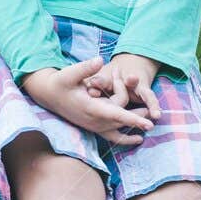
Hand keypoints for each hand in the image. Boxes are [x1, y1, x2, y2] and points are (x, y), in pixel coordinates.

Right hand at [21, 56, 152, 145]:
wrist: (49, 94)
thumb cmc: (60, 82)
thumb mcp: (70, 72)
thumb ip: (85, 68)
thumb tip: (100, 60)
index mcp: (91, 108)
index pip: (116, 115)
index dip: (133, 119)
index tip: (148, 123)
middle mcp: (93, 120)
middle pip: (122, 119)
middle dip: (137, 114)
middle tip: (151, 109)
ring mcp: (93, 125)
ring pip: (119, 129)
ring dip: (134, 125)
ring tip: (152, 121)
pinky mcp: (94, 126)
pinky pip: (112, 136)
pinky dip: (125, 139)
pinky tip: (139, 139)